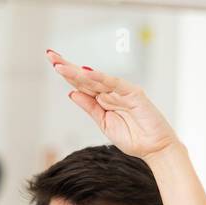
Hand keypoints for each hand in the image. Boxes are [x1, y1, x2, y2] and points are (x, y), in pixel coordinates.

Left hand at [45, 50, 178, 159]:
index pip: (81, 84)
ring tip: (60, 65)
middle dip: (68, 67)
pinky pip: (114, 84)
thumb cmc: (133, 137)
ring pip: (96, 79)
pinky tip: (86, 72)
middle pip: (85, 77)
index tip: (52, 63)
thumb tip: (72, 92)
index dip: (67, 74)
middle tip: (51, 56)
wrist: (154, 148)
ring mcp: (121, 91)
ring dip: (78, 72)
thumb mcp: (104, 123)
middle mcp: (110, 92)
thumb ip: (90, 107)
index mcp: (102, 99)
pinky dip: (100, 77)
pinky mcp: (133, 93)